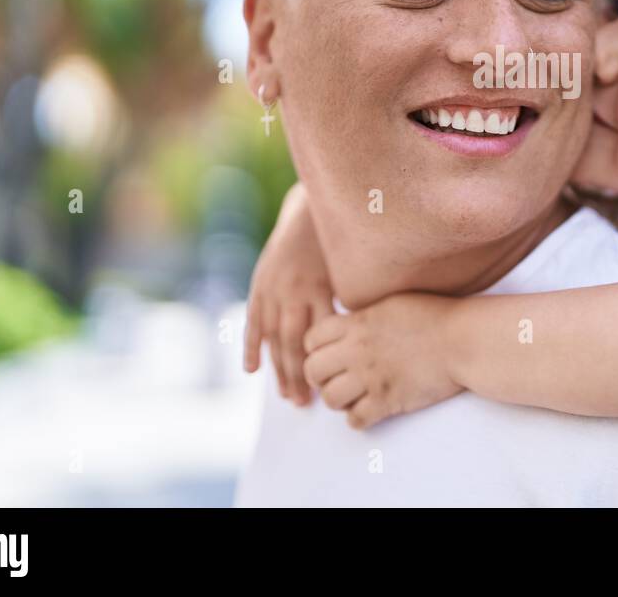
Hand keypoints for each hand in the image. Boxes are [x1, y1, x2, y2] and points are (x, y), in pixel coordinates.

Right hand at [244, 182, 334, 405]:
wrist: (305, 214)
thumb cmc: (337, 245)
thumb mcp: (349, 269)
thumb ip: (354, 299)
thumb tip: (367, 334)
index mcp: (320, 288)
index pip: (321, 336)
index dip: (324, 362)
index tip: (332, 385)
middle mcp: (294, 292)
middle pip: (295, 343)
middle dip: (300, 376)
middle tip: (306, 403)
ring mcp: (272, 291)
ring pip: (272, 338)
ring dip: (277, 370)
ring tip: (285, 396)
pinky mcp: (258, 287)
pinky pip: (252, 322)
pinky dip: (251, 347)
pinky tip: (251, 370)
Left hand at [303, 293, 462, 428]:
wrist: (463, 339)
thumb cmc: (435, 315)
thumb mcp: (393, 301)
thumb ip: (365, 314)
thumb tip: (350, 321)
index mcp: (357, 323)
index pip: (311, 339)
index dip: (315, 348)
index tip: (329, 353)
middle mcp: (357, 350)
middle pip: (313, 371)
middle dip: (321, 377)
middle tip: (337, 378)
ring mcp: (371, 377)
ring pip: (330, 399)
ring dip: (339, 400)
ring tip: (354, 395)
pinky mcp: (388, 400)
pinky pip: (355, 420)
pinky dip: (359, 418)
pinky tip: (371, 409)